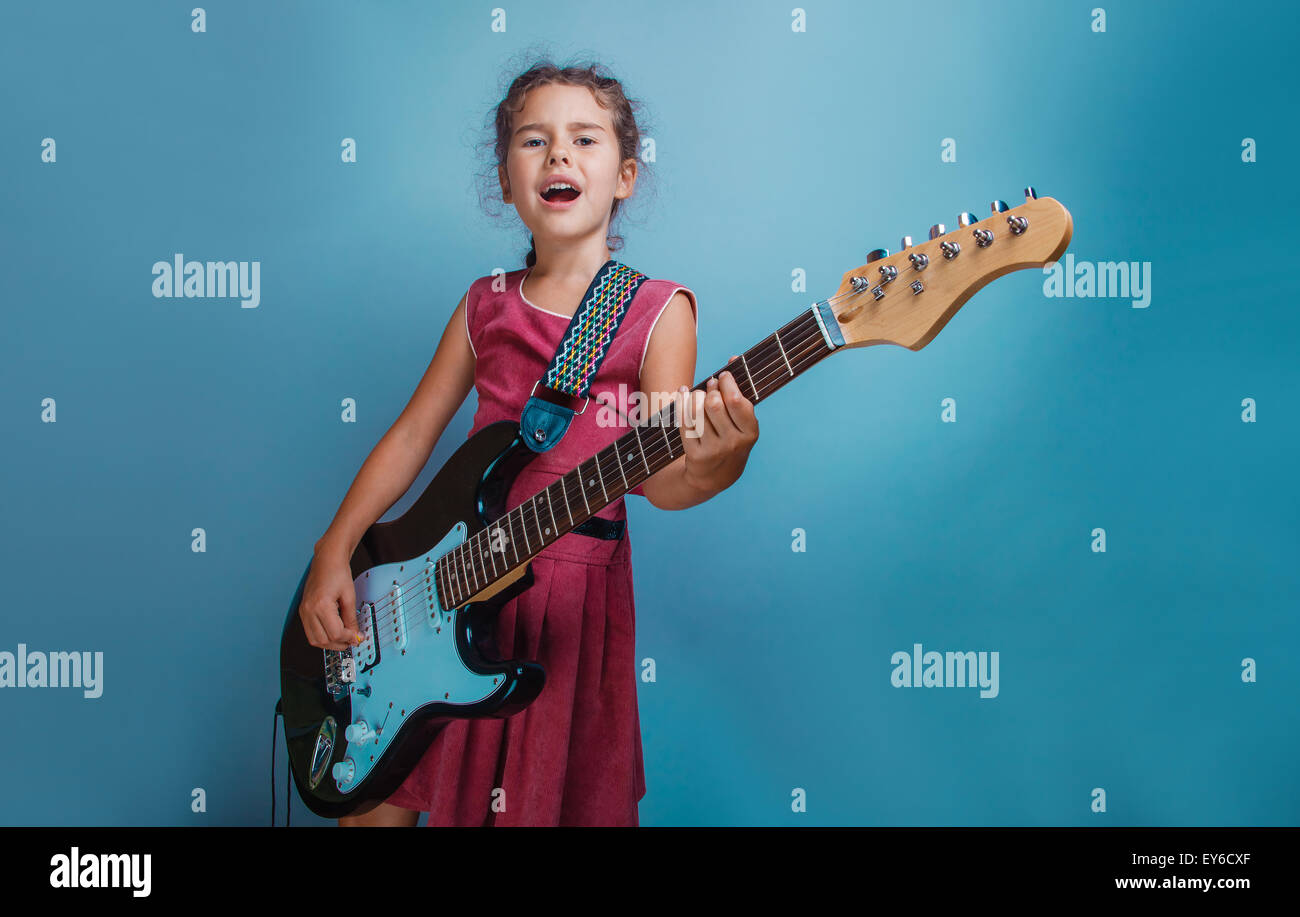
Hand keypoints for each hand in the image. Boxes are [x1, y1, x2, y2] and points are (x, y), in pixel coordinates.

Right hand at [299, 549, 360, 649]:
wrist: (327, 561)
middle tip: (352, 640)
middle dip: (339, 644)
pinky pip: (310, 632)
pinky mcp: (303, 611)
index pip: (335, 633)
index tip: (357, 637)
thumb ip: (351, 619)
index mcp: (321, 605)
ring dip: (330, 644)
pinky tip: (333, 632)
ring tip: (343, 638)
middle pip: (323, 640)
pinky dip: (322, 636)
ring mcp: (303, 611)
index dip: (348, 638)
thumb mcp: (349, 597)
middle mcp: (308, 610)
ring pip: (314, 640)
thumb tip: (355, 635)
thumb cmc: (337, 573)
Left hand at [677, 355, 758, 494]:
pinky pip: (684, 421)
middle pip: (714, 403)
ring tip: (698, 394)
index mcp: (750, 433)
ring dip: (695, 395)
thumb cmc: (730, 441)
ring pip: (697, 411)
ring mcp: (713, 450)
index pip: (736, 401)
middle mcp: (732, 443)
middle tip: (710, 384)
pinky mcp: (695, 454)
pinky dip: (682, 402)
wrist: (714, 478)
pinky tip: (683, 394)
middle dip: (710, 388)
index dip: (727, 383)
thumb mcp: (742, 424)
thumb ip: (739, 394)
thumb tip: (733, 358)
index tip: (723, 375)